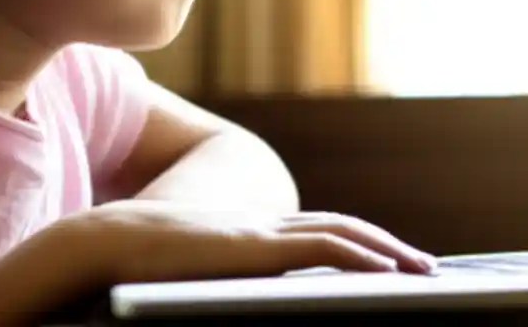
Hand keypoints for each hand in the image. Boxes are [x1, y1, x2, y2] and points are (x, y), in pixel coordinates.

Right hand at [65, 200, 437, 284]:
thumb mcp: (190, 277)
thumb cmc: (134, 269)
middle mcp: (264, 226)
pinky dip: (360, 255)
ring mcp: (262, 231)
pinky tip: (386, 271)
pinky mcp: (257, 246)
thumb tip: (225, 301)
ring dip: (387, 250)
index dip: (356, 244)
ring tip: (422, 271)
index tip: (386, 263)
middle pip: (341, 227)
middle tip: (423, 268)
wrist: (104, 243)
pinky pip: (322, 247)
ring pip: (342, 232)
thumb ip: (219, 283)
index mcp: (249, 234)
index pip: (317, 233)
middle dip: (386, 246)